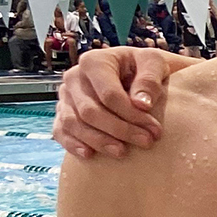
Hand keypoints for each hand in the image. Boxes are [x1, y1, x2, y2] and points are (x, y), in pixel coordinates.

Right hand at [53, 47, 175, 158]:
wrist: (136, 72)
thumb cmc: (145, 67)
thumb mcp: (155, 63)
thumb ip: (150, 80)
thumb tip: (141, 104)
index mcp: (94, 61)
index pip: (109, 94)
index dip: (131, 115)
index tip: (154, 129)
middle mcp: (74, 77)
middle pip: (90, 111)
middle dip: (119, 130)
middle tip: (146, 142)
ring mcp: (65, 96)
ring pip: (73, 123)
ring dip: (98, 141)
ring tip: (122, 152)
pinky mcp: (62, 112)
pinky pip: (60, 131)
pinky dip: (72, 144)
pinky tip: (89, 155)